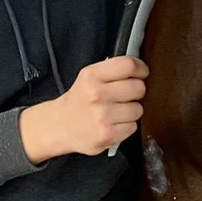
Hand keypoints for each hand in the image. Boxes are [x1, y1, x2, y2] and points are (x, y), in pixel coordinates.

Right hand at [19, 57, 146, 162]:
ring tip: (116, 112)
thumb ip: (111, 70)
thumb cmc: (79, 100)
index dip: (141, 69)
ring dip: (131, 111)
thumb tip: (139, 68)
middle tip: (126, 95)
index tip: (141, 73)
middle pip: (138, 87)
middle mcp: (97, 94)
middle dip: (136, 92)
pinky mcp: (107, 135)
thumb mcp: (88, 77)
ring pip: (138, 109)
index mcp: (91, 75)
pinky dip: (126, 126)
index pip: (128, 65)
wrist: (59, 126)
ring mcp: (102, 116)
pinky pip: (133, 126)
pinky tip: (113, 124)